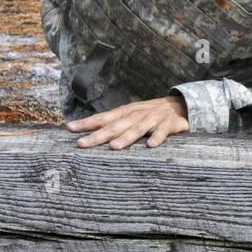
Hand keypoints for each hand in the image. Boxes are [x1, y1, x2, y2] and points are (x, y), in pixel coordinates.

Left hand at [66, 96, 190, 149]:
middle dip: (98, 135)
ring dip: (126, 137)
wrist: (181, 105)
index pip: (103, 118)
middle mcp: (137, 114)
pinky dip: (157, 137)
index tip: (70, 128)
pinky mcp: (170, 124)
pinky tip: (150, 145)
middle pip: (116, 125)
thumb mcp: (131, 115)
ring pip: (138, 128)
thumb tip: (88, 132)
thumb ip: (113, 123)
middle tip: (82, 144)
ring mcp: (153, 118)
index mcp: (126, 113)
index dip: (87, 123)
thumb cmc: (149, 114)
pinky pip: (163, 131)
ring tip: (114, 147)